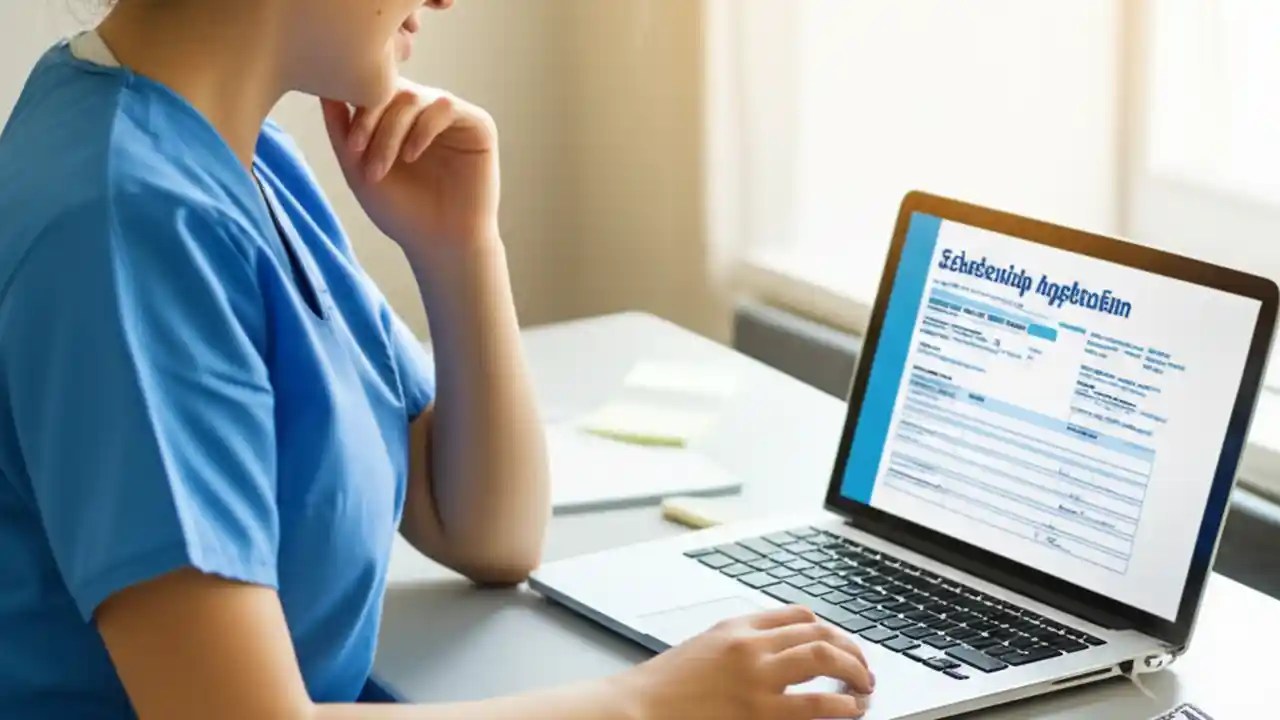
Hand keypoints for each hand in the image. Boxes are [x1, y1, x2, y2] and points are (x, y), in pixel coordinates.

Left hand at [321, 79, 499, 260]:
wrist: (441, 244)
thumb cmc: (401, 213)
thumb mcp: (358, 169)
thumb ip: (341, 130)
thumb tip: (323, 89)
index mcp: (399, 118)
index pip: (374, 91)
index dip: (356, 107)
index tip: (350, 147)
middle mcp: (426, 112)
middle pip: (392, 89)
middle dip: (371, 120)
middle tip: (359, 153)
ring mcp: (452, 117)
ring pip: (414, 98)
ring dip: (392, 130)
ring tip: (382, 168)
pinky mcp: (478, 125)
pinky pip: (445, 107)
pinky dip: (423, 129)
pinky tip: (412, 157)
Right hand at [619, 605, 873, 719]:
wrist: (635, 709)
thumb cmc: (663, 689)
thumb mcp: (702, 652)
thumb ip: (738, 648)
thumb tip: (776, 659)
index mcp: (736, 628)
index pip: (797, 616)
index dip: (827, 631)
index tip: (838, 646)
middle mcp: (751, 646)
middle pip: (819, 633)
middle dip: (851, 650)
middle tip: (864, 669)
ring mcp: (757, 679)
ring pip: (824, 659)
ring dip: (855, 672)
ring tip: (865, 689)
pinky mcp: (760, 713)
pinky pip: (816, 705)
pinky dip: (843, 706)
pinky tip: (852, 711)